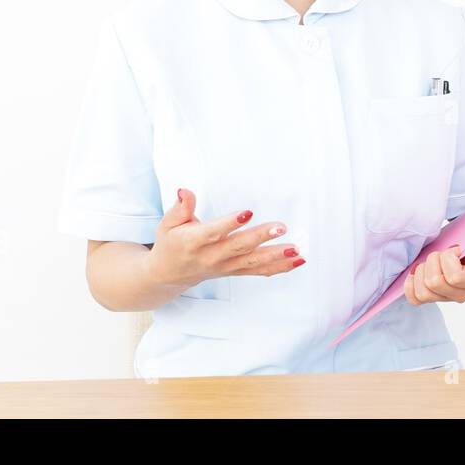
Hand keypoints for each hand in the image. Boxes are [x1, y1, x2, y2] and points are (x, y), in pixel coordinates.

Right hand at [143, 188, 303, 292]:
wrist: (170, 274)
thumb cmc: (171, 243)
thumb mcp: (167, 223)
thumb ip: (179, 207)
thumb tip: (185, 191)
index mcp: (194, 242)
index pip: (214, 233)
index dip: (230, 224)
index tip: (247, 213)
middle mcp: (212, 256)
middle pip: (239, 247)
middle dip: (261, 237)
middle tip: (281, 227)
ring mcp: (226, 266)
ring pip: (253, 261)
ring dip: (276, 255)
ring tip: (295, 248)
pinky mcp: (236, 270)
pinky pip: (259, 271)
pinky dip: (280, 267)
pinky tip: (297, 259)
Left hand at [403, 236, 464, 305]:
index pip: (455, 277)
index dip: (449, 258)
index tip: (455, 247)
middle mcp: (461, 294)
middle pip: (434, 282)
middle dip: (433, 260)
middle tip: (442, 252)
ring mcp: (445, 298)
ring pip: (422, 292)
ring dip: (422, 270)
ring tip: (432, 260)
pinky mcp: (433, 297)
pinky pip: (414, 298)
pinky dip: (411, 283)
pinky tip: (418, 270)